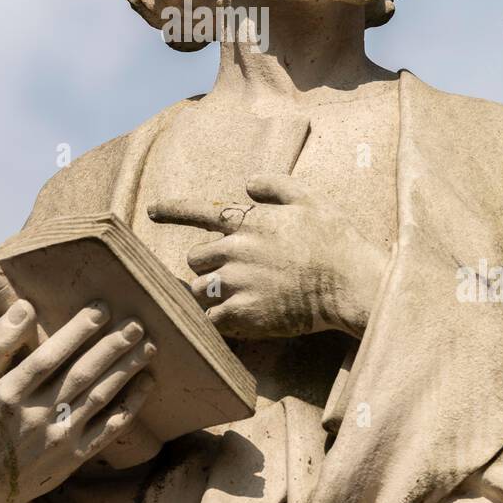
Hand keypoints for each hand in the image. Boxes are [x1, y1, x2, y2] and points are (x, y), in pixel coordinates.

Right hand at [0, 299, 155, 502]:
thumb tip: (24, 307)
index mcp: (8, 396)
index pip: (47, 358)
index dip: (76, 332)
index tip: (100, 308)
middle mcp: (35, 418)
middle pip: (80, 376)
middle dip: (111, 347)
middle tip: (136, 323)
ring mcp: (58, 439)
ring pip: (98, 398)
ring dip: (125, 370)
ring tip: (147, 345)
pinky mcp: (74, 457)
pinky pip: (108, 429)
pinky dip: (130, 406)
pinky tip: (146, 383)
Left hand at [149, 174, 387, 340]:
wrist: (350, 282)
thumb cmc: (335, 239)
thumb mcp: (309, 199)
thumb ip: (275, 185)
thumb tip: (248, 182)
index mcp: (249, 220)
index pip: (200, 211)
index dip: (173, 210)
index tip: (152, 211)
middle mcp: (236, 249)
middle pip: (196, 258)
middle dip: (208, 264)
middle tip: (232, 272)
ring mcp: (238, 282)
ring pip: (200, 289)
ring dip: (211, 293)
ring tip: (237, 297)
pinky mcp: (244, 313)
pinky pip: (213, 319)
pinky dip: (220, 319)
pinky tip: (238, 318)